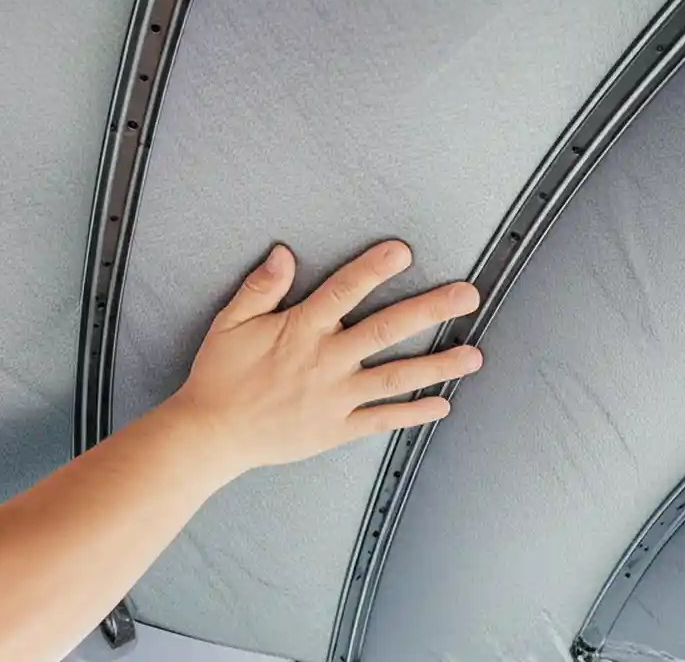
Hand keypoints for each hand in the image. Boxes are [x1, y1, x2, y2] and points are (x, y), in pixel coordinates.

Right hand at [168, 240, 482, 468]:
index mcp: (301, 329)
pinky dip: (414, 414)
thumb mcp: (229, 322)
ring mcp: (335, 397)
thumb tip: (284, 253)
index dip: (373, 270)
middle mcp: (326, 361)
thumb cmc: (220, 374)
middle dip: (429, 310)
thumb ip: (260, 288)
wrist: (210, 434)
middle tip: (468, 296)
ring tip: (474, 355)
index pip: (344, 291)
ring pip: (396, 377)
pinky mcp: (337, 428)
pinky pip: (382, 419)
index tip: (404, 251)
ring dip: (437, 365)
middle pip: (386, 330)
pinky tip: (443, 405)